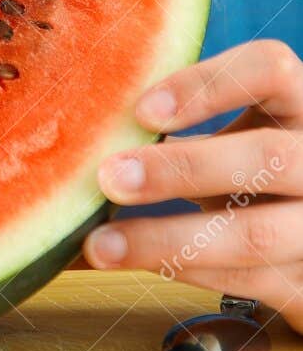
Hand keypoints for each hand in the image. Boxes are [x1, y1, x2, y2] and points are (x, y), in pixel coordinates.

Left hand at [85, 38, 302, 334]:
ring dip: (169, 239)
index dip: (208, 84)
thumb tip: (70, 129)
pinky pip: (246, 282)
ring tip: (100, 244)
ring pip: (258, 233)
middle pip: (268, 154)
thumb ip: (176, 126)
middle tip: (109, 177)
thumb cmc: (252, 174)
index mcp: (299, 105)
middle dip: (183, 168)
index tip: (141, 111)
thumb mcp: (233, 136)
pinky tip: (133, 263)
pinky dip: (181, 273)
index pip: (271, 69)